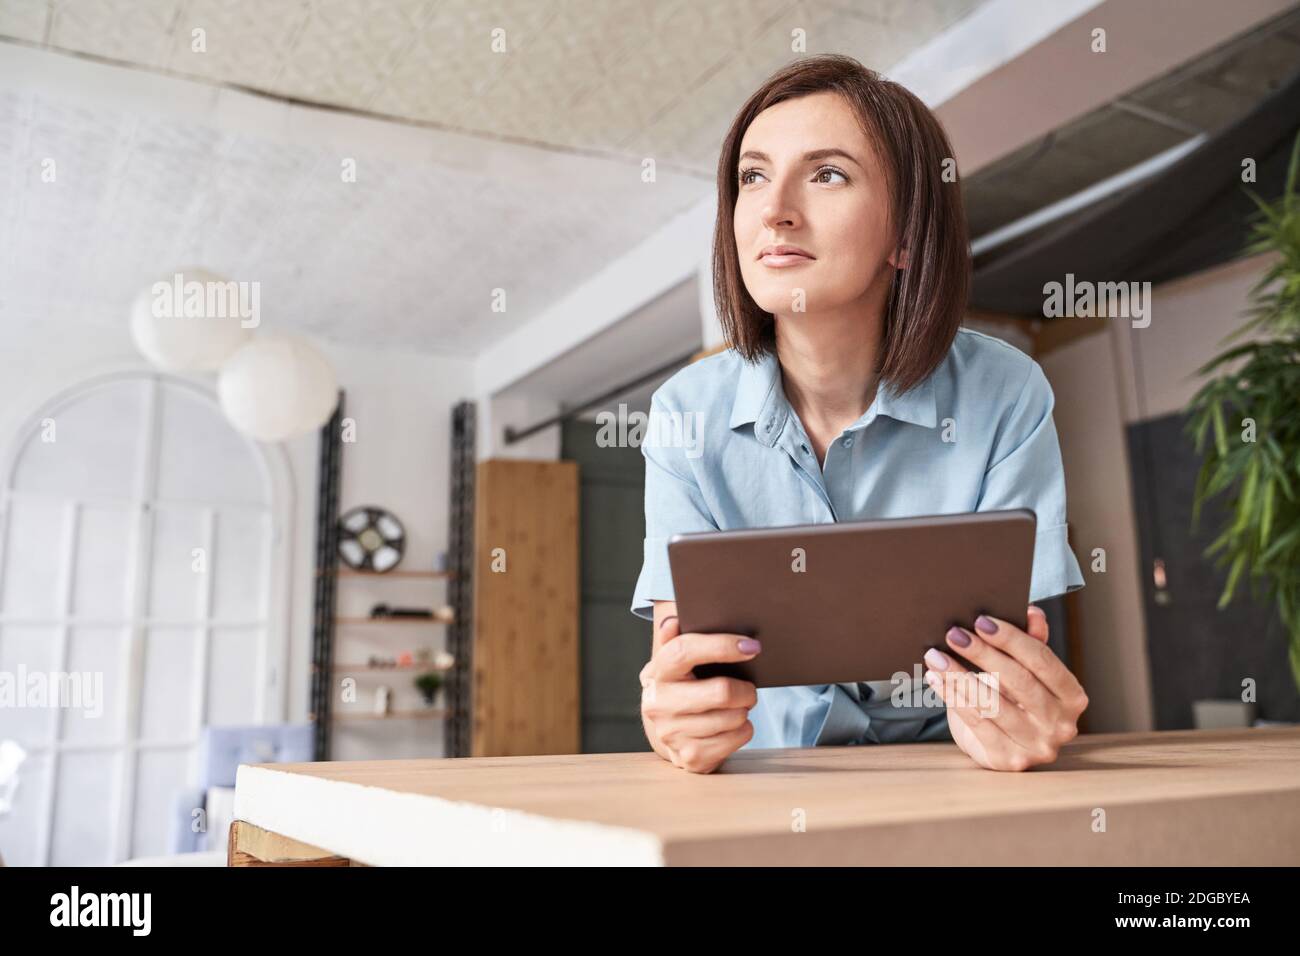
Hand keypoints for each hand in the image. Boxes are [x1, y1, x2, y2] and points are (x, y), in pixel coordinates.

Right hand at [639, 614, 757, 772]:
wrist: (669, 731)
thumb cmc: (682, 685)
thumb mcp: (675, 660)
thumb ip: (676, 637)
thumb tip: (672, 622)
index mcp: (656, 672)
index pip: (684, 651)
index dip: (721, 646)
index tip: (751, 646)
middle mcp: (658, 704)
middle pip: (721, 692)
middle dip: (745, 688)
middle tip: (748, 686)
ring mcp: (672, 734)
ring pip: (734, 717)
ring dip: (745, 709)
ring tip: (738, 705)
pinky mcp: (690, 757)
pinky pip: (737, 738)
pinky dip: (744, 728)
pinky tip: (733, 724)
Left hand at [924, 605, 1088, 771]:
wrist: (1002, 745)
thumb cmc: (1015, 700)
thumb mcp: (1027, 673)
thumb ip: (1032, 643)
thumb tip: (1033, 613)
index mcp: (1072, 697)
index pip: (1043, 661)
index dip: (1012, 639)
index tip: (982, 621)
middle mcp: (1061, 725)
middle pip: (1018, 681)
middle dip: (982, 654)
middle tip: (954, 634)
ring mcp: (1036, 746)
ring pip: (993, 704)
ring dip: (959, 676)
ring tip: (936, 655)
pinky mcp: (1008, 760)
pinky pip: (976, 723)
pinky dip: (952, 697)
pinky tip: (935, 678)